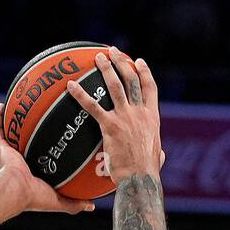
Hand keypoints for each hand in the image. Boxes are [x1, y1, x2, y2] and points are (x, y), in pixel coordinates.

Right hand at [0, 103, 94, 215]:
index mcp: (30, 173)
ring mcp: (7, 153)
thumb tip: (91, 205)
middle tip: (44, 115)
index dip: (47, 149)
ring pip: (11, 133)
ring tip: (24, 104)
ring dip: (15, 120)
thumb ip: (74, 202)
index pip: (40, 159)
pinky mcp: (0, 147)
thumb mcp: (58, 200)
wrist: (15, 190)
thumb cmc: (33, 197)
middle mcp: (18, 162)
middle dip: (31, 130)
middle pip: (26, 142)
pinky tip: (4, 104)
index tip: (58, 137)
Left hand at [66, 47, 164, 184]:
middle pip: (131, 80)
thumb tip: (160, 155)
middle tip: (113, 51)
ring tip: (97, 56)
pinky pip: (92, 107)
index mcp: (151, 117)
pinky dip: (81, 95)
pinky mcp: (111, 126)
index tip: (138, 62)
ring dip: (106, 69)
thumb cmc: (146, 173)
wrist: (140, 178)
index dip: (144, 73)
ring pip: (115, 86)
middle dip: (122, 63)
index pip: (149, 88)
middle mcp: (140, 112)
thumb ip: (157, 151)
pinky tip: (70, 86)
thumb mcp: (156, 157)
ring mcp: (126, 117)